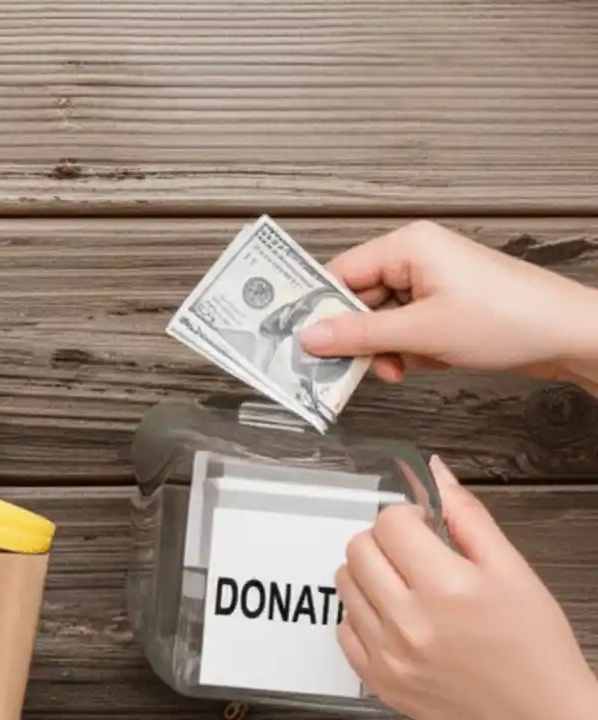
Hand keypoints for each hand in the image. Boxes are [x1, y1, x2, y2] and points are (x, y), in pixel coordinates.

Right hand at [298, 221, 597, 392]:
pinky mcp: (445, 304)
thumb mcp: (422, 332)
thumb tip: (312, 336)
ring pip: (381, 318)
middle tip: (346, 366)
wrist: (570, 335)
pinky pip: (405, 327)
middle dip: (357, 336)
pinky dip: (407, 350)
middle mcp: (416, 257)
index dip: (318, 308)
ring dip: (384, 349)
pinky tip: (422, 362)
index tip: (299, 338)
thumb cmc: (511, 318)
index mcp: (407, 246)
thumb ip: (360, 335)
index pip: (339, 272)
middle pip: (358, 298)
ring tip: (398, 368)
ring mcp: (432, 281)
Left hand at [337, 456, 597, 719]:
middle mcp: (410, 621)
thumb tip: (435, 473)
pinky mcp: (377, 678)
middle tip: (416, 555)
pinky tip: (397, 618)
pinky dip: (364, 615)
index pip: (389, 521)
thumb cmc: (533, 646)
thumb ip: (467, 515)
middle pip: (359, 547)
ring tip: (408, 588)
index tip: (424, 527)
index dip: (409, 516)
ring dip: (371, 575)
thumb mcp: (511, 570)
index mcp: (446, 587)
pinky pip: (343, 626)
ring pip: (345, 582)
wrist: (540, 713)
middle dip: (385, 541)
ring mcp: (388, 653)